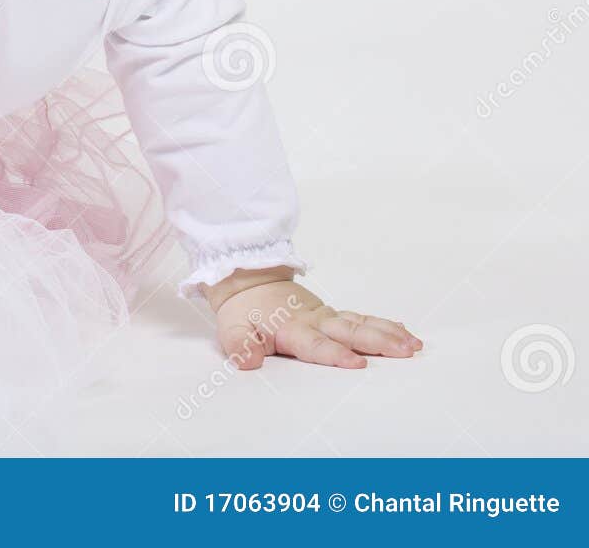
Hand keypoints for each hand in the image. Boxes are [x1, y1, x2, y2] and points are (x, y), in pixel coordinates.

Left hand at [210, 272, 423, 369]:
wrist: (249, 281)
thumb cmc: (244, 312)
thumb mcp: (231, 330)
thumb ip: (239, 346)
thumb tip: (247, 362)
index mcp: (292, 329)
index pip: (316, 345)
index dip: (335, 354)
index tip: (357, 363)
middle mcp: (315, 322)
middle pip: (351, 333)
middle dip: (379, 342)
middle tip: (405, 352)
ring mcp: (327, 316)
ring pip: (362, 324)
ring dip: (389, 334)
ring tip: (413, 345)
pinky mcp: (333, 314)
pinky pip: (361, 318)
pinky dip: (384, 324)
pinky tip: (404, 330)